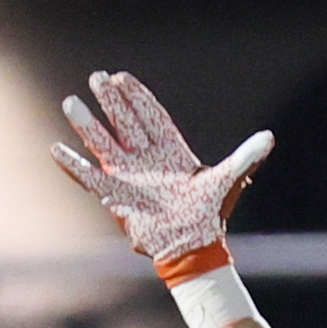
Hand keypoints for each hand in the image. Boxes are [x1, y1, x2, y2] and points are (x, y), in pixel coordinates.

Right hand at [50, 71, 271, 281]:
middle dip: (112, 102)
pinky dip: (74, 166)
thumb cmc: (210, 217)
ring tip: (71, 103)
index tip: (121, 77)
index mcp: (171, 153)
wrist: (194, 250)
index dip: (136, 97)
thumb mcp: (228, 181)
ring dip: (88, 126)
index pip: (150, 117)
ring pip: (104, 145)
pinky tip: (57, 149)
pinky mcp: (118, 198)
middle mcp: (147, 161)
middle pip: (125, 124)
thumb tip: (269, 138)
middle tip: (97, 78)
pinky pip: (91, 178)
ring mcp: (130, 178)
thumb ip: (246, 158)